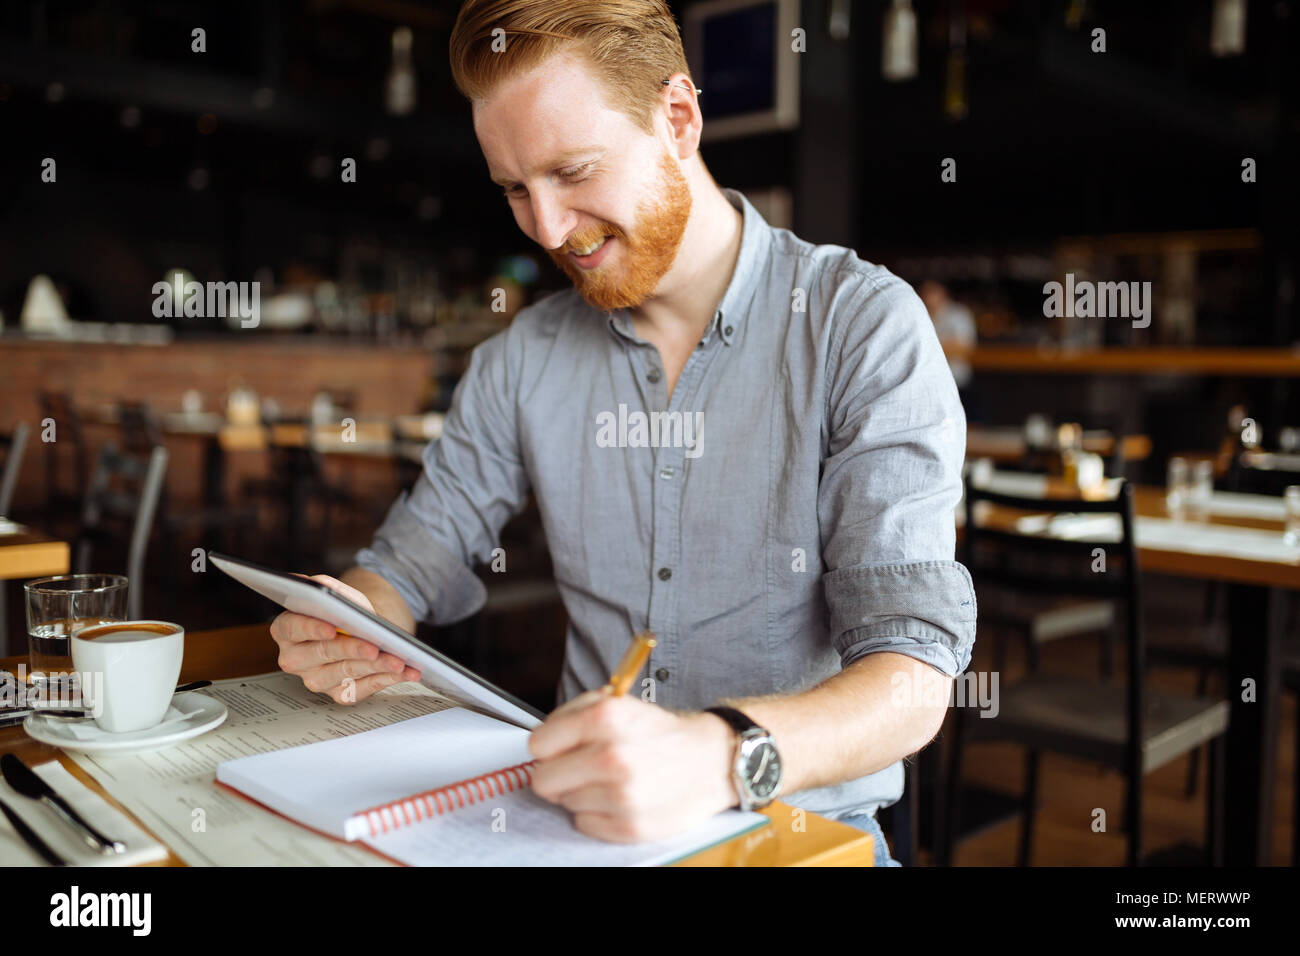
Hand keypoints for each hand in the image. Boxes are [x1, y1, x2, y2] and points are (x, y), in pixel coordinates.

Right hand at [269, 574, 420, 703]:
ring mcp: (316, 679)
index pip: (292, 628)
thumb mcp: (339, 594)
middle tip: (373, 647)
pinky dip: (386, 678)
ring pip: (346, 672)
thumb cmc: (346, 613)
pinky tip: (402, 672)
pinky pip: (362, 689)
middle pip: (322, 654)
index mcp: (287, 630)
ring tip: (398, 660)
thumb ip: (327, 587)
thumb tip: (322, 587)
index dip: (311, 629)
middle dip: (351, 650)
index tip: (331, 628)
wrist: (363, 631)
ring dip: (375, 666)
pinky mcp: (338, 694)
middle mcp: (296, 659)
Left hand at [527, 690, 736, 842]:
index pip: (537, 745)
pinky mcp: (629, 826)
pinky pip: (584, 824)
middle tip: (579, 768)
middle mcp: (611, 756)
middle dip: (557, 774)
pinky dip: (597, 814)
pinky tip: (621, 798)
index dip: (548, 747)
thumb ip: (573, 716)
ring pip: (565, 803)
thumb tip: (539, 745)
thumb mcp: (618, 702)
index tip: (559, 749)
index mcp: (605, 717)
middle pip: (542, 781)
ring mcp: (621, 795)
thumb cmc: (660, 733)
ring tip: (613, 780)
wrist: (710, 760)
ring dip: (582, 793)